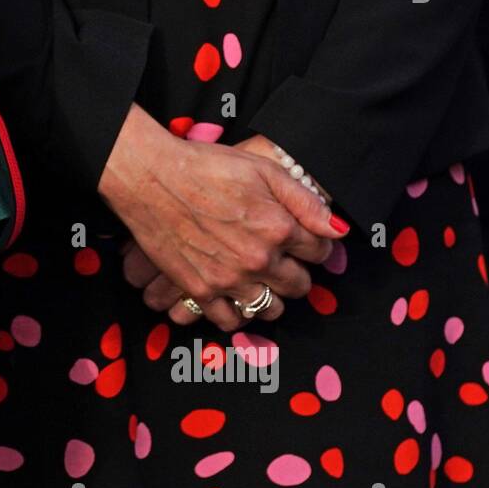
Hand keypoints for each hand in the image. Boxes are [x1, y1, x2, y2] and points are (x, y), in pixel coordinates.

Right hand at [99, 104, 346, 331]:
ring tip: (261, 281)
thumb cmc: (205, 166)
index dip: (313, 245)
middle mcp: (259, 259)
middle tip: (281, 260)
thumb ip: (305, 201)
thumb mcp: (262, 169)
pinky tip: (236, 298)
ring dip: (272, 297)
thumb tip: (338, 229)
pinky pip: (231, 320)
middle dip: (296, 273)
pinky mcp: (199, 290)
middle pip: (299, 285)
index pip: (320, 253)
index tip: (302, 241)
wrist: (150, 178)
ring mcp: (229, 279)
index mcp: (279, 228)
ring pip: (270, 308)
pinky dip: (238, 314)